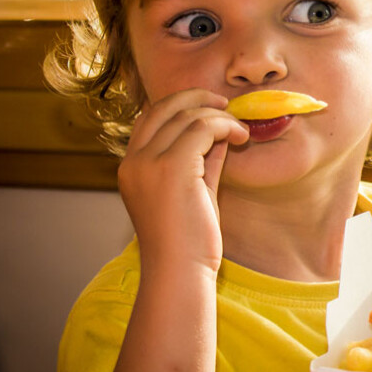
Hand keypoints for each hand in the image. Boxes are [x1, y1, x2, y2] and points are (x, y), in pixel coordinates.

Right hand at [117, 88, 248, 272]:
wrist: (180, 272)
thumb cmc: (189, 241)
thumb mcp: (195, 191)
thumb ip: (202, 160)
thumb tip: (219, 133)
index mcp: (131, 167)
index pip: (151, 118)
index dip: (181, 105)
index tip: (211, 109)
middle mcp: (133, 161)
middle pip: (164, 107)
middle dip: (197, 98)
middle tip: (226, 105)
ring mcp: (148, 163)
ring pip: (186, 115)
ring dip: (218, 116)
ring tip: (240, 130)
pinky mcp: (171, 167)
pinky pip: (202, 128)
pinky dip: (225, 126)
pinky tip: (240, 138)